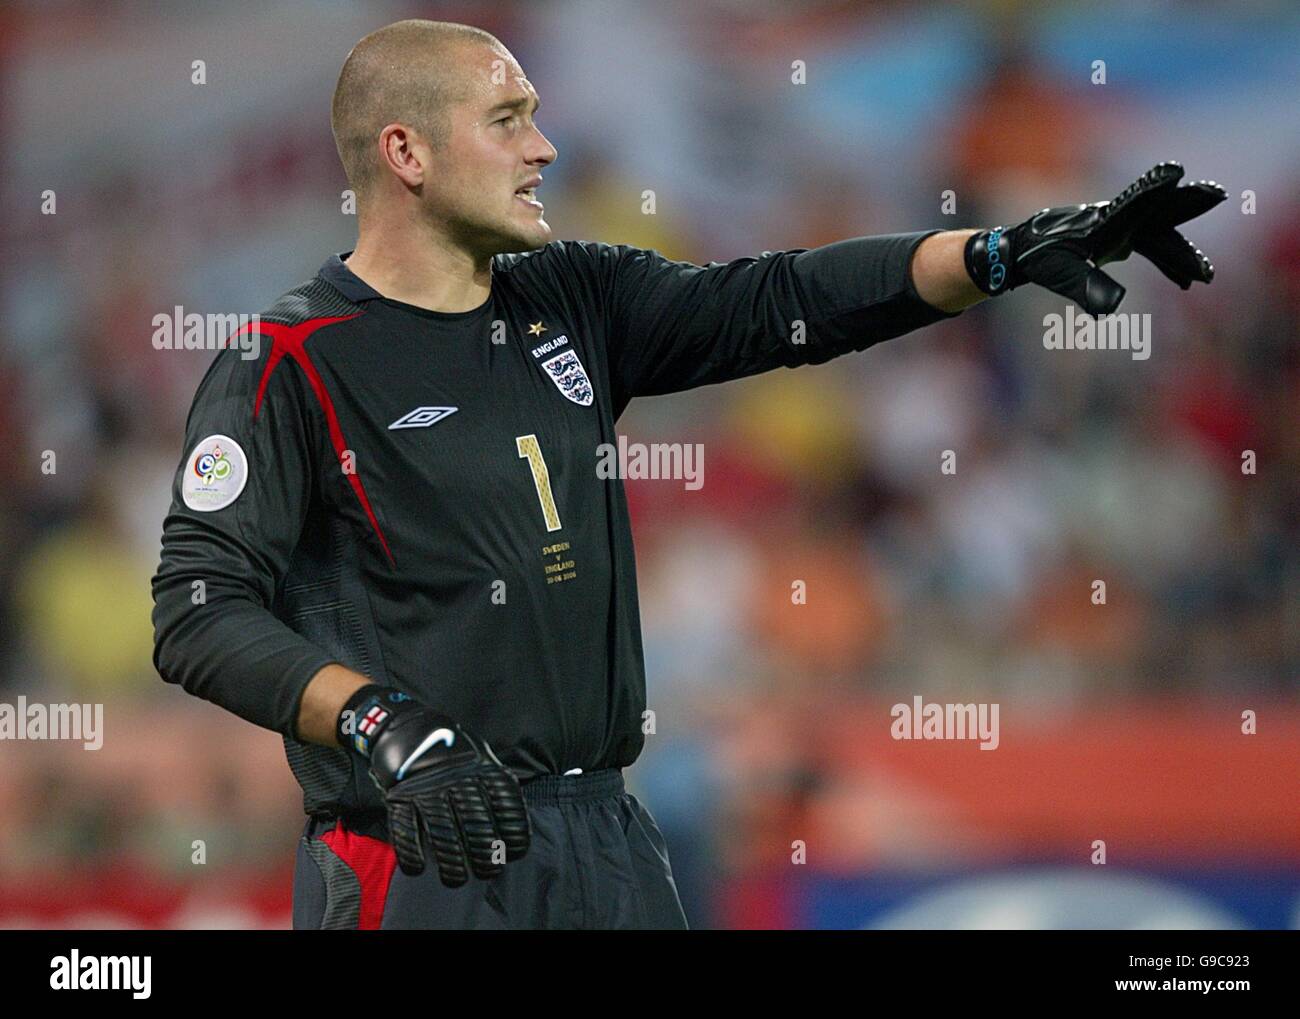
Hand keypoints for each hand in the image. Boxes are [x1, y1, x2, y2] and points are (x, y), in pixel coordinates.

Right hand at [340, 686, 530, 885]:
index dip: (514, 831)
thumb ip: (496, 788)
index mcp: (481, 769)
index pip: (505, 803)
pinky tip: (418, 868)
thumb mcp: (480, 759)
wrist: (405, 727)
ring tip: (457, 879)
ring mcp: (426, 788)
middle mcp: (456, 779)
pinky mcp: (399, 796)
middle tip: (488, 871)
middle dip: (485, 854)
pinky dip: (411, 852)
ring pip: (442, 832)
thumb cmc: (451, 752)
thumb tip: (514, 829)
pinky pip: (405, 828)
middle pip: (475, 823)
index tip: (515, 852)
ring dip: (451, 862)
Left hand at [964, 162, 1224, 314]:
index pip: (1136, 201)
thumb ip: (1086, 286)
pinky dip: (1166, 262)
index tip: (1175, 170)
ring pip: (1158, 235)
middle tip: (1217, 193)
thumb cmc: (1037, 261)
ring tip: (1203, 277)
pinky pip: (1149, 247)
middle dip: (1188, 204)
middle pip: (1158, 211)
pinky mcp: (1116, 238)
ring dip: (1180, 253)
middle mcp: (1115, 217)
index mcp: (1104, 219)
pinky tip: (1181, 283)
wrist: (1020, 254)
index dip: (1156, 186)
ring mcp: (1118, 227)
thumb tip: (1111, 309)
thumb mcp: (1059, 274)